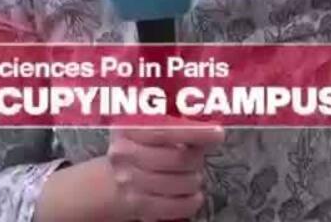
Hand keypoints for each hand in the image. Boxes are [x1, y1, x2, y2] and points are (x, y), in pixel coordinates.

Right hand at [106, 124, 223, 220]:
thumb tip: (208, 126)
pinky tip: (191, 194)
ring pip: (184, 182)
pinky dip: (193, 201)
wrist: (112, 182)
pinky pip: (179, 206)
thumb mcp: (148, 129)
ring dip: (195, 179)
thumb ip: (175, 124)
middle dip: (197, 159)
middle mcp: (125, 154)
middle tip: (196, 158)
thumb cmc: (139, 150)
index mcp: (128, 129)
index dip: (195, 133)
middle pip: (179, 158)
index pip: (166, 131)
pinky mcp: (139, 206)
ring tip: (189, 175)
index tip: (217, 134)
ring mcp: (130, 182)